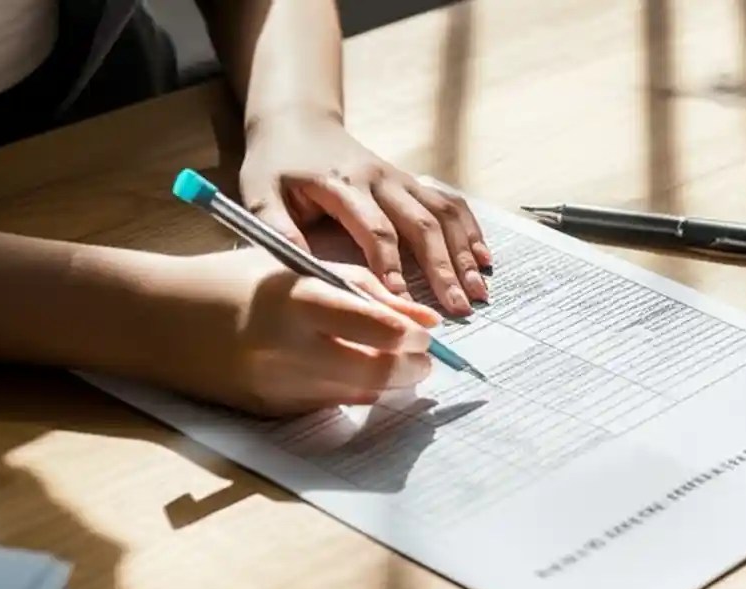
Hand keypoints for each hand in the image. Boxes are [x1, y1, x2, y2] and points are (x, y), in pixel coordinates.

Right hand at [142, 247, 441, 416]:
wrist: (161, 319)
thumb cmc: (236, 280)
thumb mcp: (300, 267)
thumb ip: (366, 289)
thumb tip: (426, 321)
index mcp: (298, 302)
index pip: (380, 330)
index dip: (415, 336)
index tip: (425, 331)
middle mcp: (290, 351)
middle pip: (379, 375)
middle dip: (413, 369)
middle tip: (422, 358)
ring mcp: (280, 387)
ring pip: (361, 396)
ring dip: (389, 383)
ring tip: (394, 363)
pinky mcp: (273, 411)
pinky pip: (332, 405)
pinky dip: (352, 390)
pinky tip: (347, 371)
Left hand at [239, 111, 491, 315]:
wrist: (298, 123)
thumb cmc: (276, 165)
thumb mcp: (261, 194)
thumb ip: (278, 230)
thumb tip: (299, 273)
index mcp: (343, 183)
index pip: (375, 227)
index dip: (389, 264)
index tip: (400, 299)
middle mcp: (380, 178)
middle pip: (420, 224)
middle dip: (442, 268)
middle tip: (457, 308)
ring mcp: (401, 178)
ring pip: (442, 214)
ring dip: (463, 253)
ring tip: (479, 291)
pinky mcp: (411, 182)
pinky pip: (449, 203)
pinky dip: (469, 231)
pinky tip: (484, 259)